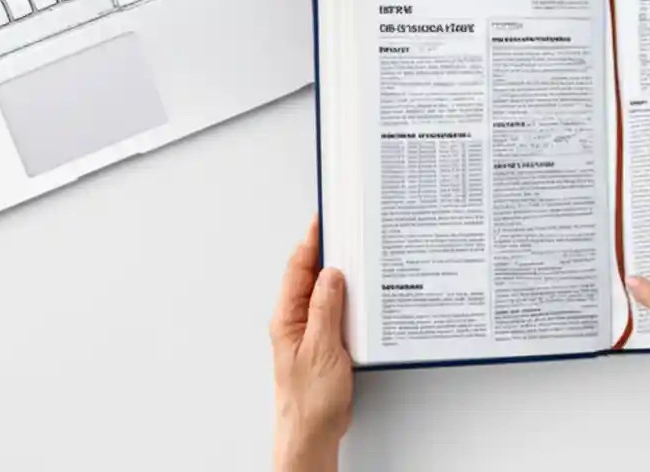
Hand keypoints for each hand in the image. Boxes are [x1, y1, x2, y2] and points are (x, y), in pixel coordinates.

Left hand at [270, 219, 352, 471]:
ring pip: (326, 291)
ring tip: (358, 252)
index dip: (311, 241)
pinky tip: (362, 292)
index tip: (323, 218)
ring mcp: (311, 329)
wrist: (313, 432)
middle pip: (311, 274)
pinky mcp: (326, 341)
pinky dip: (349, 296)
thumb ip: (326, 308)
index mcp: (287, 317)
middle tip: (347, 227)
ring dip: (341, 273)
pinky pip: (336, 309)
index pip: (298, 268)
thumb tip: (332, 273)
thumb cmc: (310, 399)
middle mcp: (296, 320)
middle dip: (328, 249)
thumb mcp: (322, 348)